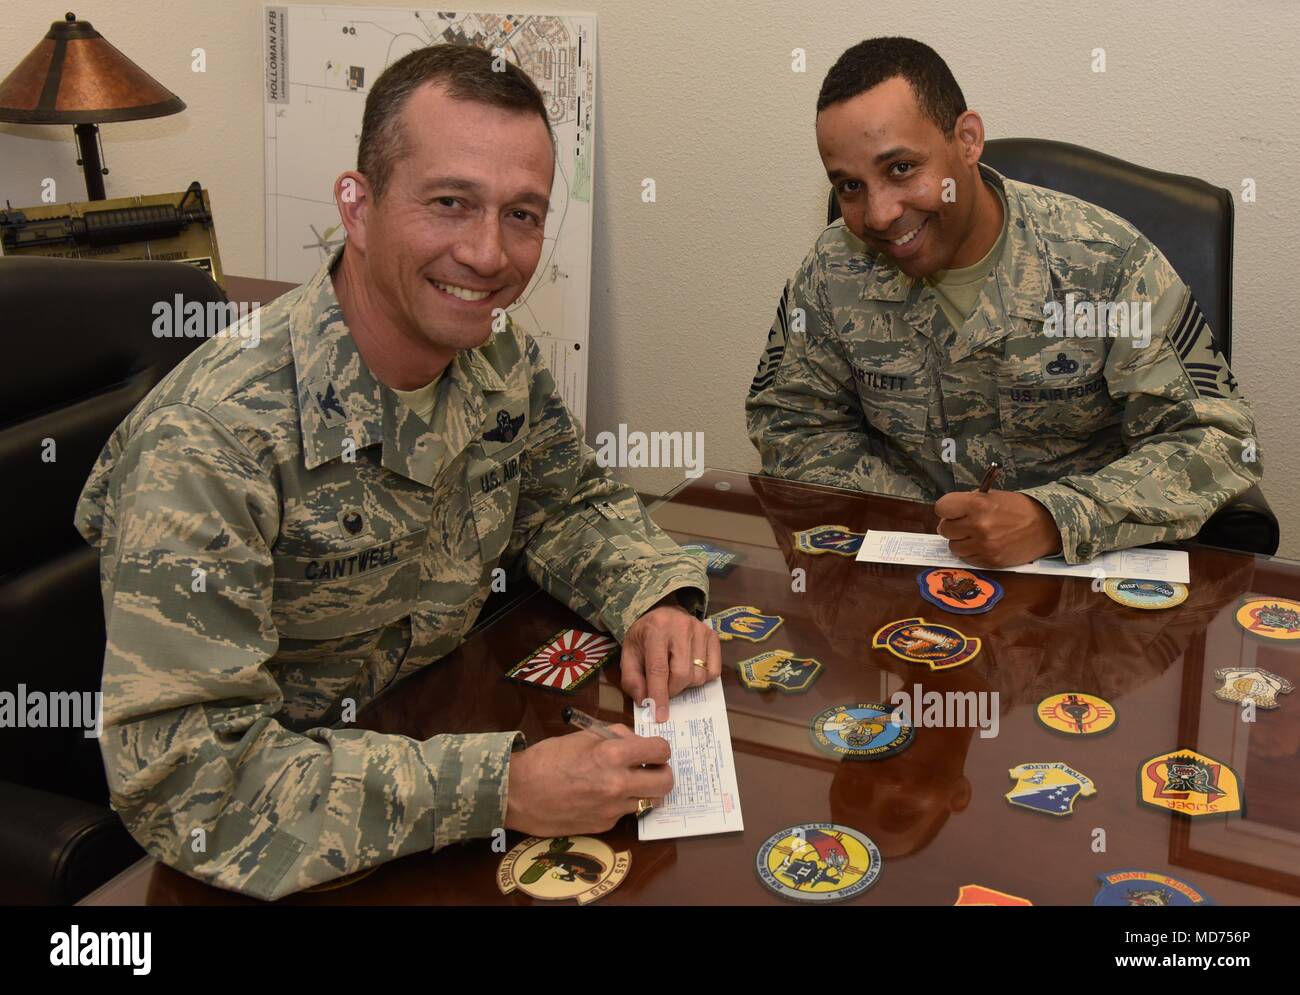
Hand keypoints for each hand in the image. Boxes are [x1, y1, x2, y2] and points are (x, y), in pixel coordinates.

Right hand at [504, 726, 672, 835]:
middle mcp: (618, 784)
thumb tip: (635, 741)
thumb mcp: (583, 736)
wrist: (519, 793)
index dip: (659, 748)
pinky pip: (624, 812)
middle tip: (651, 768)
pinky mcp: (604, 826)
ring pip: (648, 800)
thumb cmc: (547, 759)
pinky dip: (620, 803)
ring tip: (625, 782)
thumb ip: (615, 736)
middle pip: (666, 782)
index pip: (660, 750)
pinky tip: (600, 796)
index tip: (653, 749)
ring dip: (643, 790)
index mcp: (612, 755)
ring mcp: (612, 809)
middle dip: (663, 772)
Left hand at [621, 602, 721, 721]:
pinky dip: (703, 677)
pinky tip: (691, 668)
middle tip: (665, 689)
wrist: (663, 612)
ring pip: (699, 675)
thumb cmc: (644, 637)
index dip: (659, 695)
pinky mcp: (713, 635)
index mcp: (655, 630)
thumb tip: (645, 702)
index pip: (658, 669)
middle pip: (682, 674)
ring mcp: (700, 630)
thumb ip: (632, 679)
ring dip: (687, 684)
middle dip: (673, 690)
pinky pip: (714, 671)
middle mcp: (680, 627)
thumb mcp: (629, 654)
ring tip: (676, 673)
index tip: (660, 716)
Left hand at [933, 489, 1062, 567]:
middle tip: (964, 524)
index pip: (942, 508)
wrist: (1046, 527)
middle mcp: (978, 526)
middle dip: (953, 526)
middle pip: (945, 529)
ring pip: (954, 547)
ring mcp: (984, 546)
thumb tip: (950, 513)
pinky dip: (971, 553)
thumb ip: (969, 502)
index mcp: (978, 504)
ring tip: (974, 536)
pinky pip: (967, 559)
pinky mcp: (990, 561)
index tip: (952, 511)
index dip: (946, 509)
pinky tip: (983, 546)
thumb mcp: (993, 496)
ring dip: (961, 542)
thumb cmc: (1018, 508)